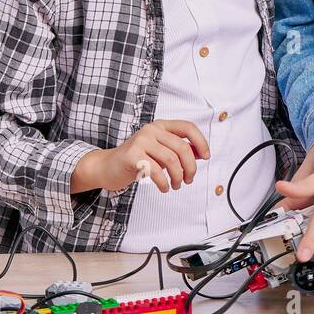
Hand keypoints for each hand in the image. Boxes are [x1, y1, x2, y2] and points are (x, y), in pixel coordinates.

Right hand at [78, 119, 209, 192]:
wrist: (107, 167)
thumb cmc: (137, 160)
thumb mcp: (161, 151)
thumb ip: (180, 150)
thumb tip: (203, 153)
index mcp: (161, 126)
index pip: (188, 127)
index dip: (201, 142)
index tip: (206, 157)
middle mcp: (151, 130)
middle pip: (182, 147)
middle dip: (190, 167)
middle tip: (189, 180)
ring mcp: (141, 141)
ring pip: (171, 160)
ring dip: (178, 177)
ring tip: (176, 185)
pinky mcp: (132, 156)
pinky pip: (156, 170)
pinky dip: (164, 182)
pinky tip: (164, 188)